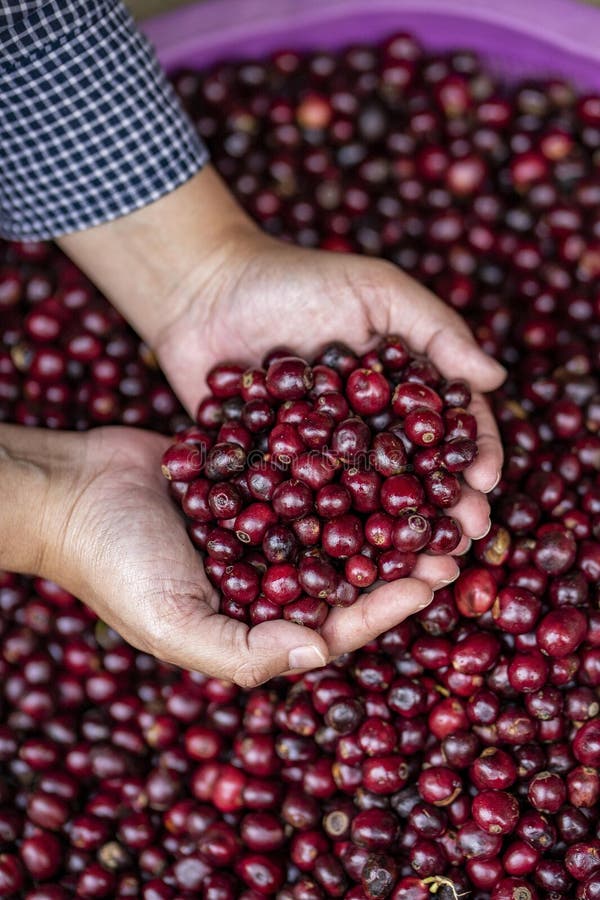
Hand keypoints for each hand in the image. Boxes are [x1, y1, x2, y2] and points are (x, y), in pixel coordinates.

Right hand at [26, 425, 452, 685]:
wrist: (72, 491)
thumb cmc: (115, 567)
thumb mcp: (173, 624)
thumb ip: (243, 652)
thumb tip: (319, 653)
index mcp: (259, 620)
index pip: (340, 621)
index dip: (388, 604)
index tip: (433, 578)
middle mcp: (270, 574)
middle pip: (351, 568)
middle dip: (401, 554)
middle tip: (453, 530)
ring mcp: (265, 522)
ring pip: (339, 517)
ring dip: (384, 505)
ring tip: (432, 485)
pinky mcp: (256, 476)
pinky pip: (308, 471)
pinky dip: (342, 463)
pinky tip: (378, 444)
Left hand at [58, 167, 506, 666]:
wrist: (202, 294)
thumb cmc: (292, 281)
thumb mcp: (374, 290)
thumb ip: (435, 328)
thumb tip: (495, 378)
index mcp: (398, 389)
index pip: (448, 427)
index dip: (472, 454)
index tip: (483, 482)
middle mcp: (366, 429)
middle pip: (414, 475)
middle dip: (444, 508)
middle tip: (462, 538)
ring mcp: (321, 456)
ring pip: (366, 504)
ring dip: (396, 537)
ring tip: (418, 567)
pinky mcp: (277, 474)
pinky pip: (307, 509)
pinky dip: (328, 536)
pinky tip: (348, 564)